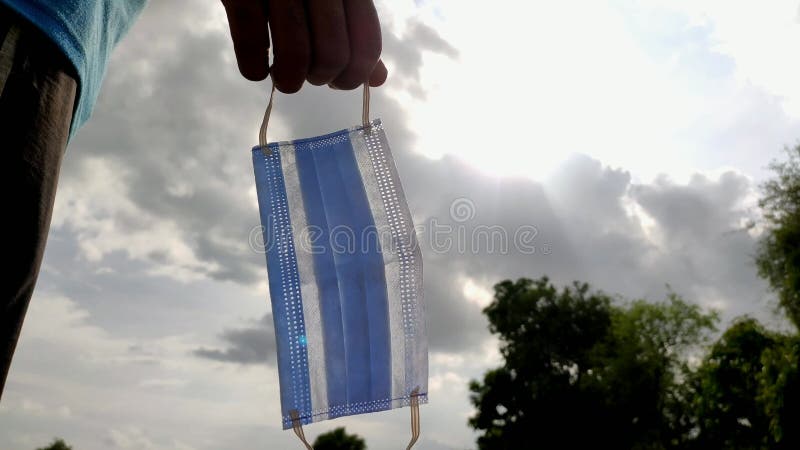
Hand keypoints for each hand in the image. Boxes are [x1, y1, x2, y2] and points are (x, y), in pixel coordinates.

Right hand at [221, 0, 388, 92]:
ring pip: (295, 54)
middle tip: (305, 76)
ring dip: (289, 81)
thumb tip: (378, 78)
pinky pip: (251, 44)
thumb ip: (356, 32)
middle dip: (320, 79)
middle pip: (333, 55)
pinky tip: (256, 69)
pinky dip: (254, 69)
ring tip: (282, 79)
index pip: (366, 44)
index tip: (336, 82)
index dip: (354, 76)